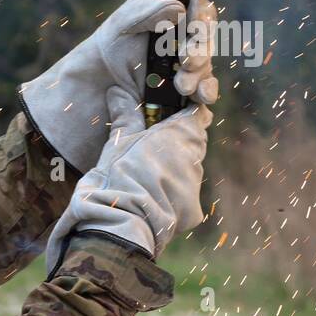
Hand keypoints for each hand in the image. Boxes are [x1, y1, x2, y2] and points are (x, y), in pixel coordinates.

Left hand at [20, 0, 217, 173]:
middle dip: (199, 50)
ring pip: (207, 62)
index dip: (201, 13)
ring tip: (182, 85)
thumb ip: (152, 10)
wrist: (102, 80)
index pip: (197, 3)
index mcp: (171, 8)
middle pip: (205, 35)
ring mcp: (189, 58)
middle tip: (186, 61)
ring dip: (199, 73)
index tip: (195, 27)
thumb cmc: (111, 43)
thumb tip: (181, 9)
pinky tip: (200, 96)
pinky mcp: (189, 82)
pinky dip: (206, 91)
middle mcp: (185, 31)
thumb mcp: (125, 21)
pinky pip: (205, 86)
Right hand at [45, 86, 211, 270]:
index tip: (172, 117)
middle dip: (176, 145)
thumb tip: (118, 92)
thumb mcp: (117, 142)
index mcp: (180, 134)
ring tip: (146, 178)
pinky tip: (151, 200)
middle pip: (193, 144)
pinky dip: (172, 197)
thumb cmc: (118, 175)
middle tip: (150, 149)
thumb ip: (125, 115)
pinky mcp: (194, 211)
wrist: (121, 224)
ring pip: (188, 171)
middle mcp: (194, 157)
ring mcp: (195, 185)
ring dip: (173, 172)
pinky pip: (185, 198)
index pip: (198, 115)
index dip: (187, 115)